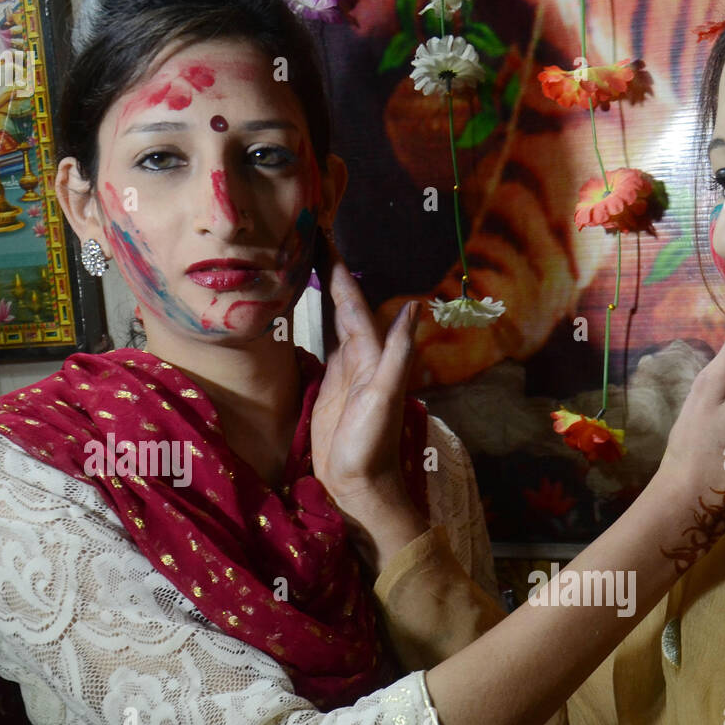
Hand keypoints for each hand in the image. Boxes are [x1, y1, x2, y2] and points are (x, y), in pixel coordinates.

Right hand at [310, 232, 420, 515]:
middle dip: (332, 276)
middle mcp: (360, 359)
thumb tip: (414, 307)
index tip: (325, 238)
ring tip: (310, 266)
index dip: (341, 274)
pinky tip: (313, 316)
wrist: (361, 486)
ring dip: (326, 296)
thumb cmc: (374, 446)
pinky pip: (325, 348)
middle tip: (311, 239)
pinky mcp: (330, 390)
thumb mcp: (386, 396)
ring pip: (335, 324)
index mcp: (372, 357)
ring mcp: (345, 374)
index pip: (354, 305)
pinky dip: (319, 327)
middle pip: (345, 309)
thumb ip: (399, 353)